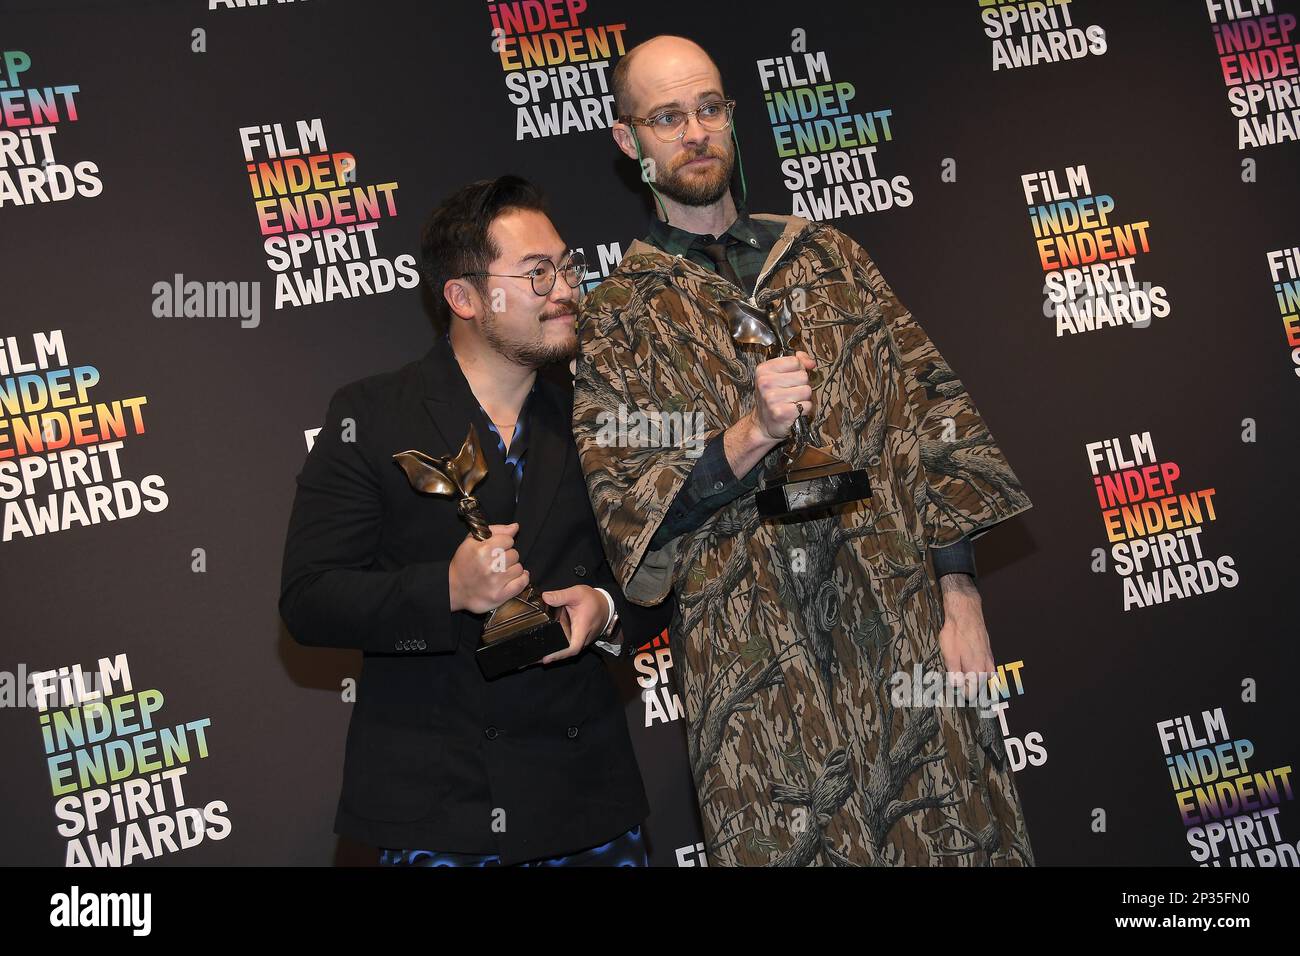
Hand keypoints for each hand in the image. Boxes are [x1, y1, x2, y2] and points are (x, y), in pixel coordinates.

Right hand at [448, 523, 528, 613]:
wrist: (453, 588)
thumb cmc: (463, 563)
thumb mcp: (472, 541)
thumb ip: (495, 531)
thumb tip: (515, 527)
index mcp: (483, 550)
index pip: (508, 540)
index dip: (503, 543)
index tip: (497, 548)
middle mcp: (491, 566)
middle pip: (515, 554)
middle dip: (507, 556)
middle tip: (497, 561)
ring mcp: (496, 582)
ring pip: (519, 568)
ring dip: (512, 569)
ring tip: (501, 571)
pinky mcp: (499, 596)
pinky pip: (521, 583)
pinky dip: (522, 579)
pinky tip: (515, 577)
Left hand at [538, 585, 609, 663]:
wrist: (605, 605)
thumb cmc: (593, 600)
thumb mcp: (577, 593)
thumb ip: (561, 595)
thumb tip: (545, 597)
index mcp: (582, 629)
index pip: (573, 647)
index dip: (559, 654)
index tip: (546, 658)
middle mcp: (582, 639)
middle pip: (566, 653)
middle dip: (549, 657)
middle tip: (531, 660)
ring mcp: (580, 640)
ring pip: (566, 650)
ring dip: (551, 654)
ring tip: (532, 657)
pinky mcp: (577, 639)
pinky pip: (567, 646)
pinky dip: (555, 648)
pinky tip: (542, 647)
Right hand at [749, 351, 814, 442]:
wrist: (764, 424)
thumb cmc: (774, 398)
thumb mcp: (779, 375)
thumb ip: (797, 363)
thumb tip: (811, 362)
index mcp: (763, 370)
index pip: (795, 361)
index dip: (798, 370)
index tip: (790, 378)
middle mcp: (765, 383)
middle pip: (803, 376)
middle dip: (801, 385)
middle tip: (790, 393)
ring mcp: (772, 398)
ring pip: (807, 390)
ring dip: (803, 398)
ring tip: (792, 402)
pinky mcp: (781, 413)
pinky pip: (807, 405)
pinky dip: (804, 410)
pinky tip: (793, 411)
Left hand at [935, 577, 995, 703]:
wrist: (966, 612)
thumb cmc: (956, 632)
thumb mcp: (949, 653)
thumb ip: (954, 672)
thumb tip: (957, 686)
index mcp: (975, 669)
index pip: (973, 691)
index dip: (965, 696)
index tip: (959, 697)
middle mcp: (985, 666)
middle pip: (982, 686)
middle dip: (974, 692)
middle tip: (964, 694)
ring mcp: (988, 658)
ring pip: (987, 678)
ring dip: (980, 683)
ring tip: (970, 684)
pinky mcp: (988, 651)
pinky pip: (989, 668)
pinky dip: (985, 673)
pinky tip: (977, 671)